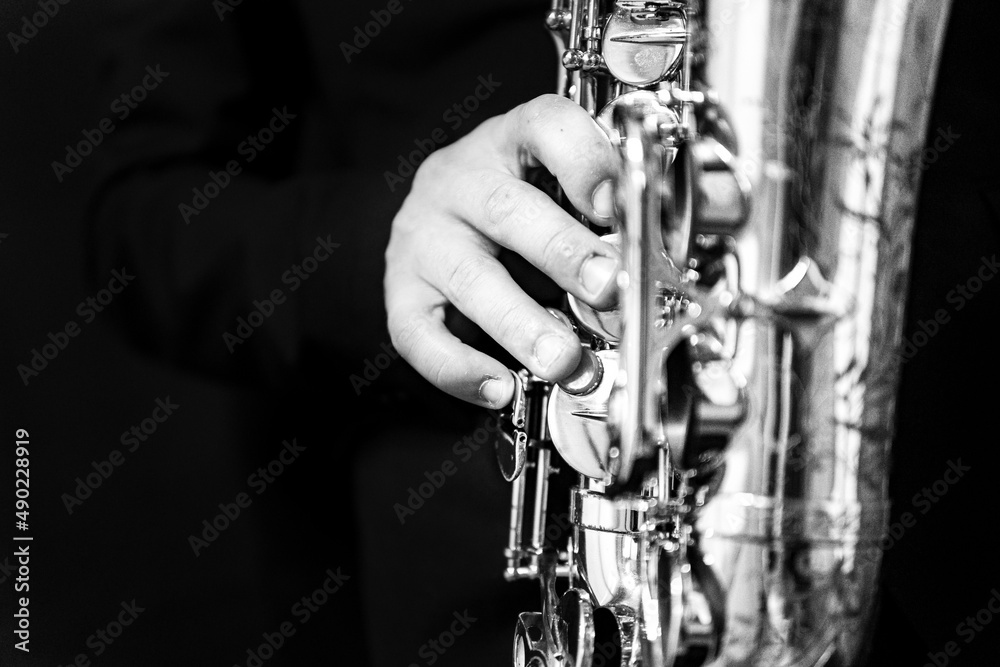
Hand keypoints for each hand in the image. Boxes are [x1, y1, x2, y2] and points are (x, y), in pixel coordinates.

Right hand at [384, 94, 620, 408]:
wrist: (433, 215)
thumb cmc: (510, 204)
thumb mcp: (552, 184)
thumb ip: (596, 213)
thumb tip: (649, 269)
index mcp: (508, 142)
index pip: (542, 126)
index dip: (581, 160)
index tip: (614, 202)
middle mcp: (459, 182)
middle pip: (507, 211)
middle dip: (563, 254)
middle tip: (608, 289)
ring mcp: (424, 238)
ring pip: (469, 279)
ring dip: (522, 325)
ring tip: (565, 362)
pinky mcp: (401, 291)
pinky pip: (419, 334)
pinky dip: (459, 368)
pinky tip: (499, 388)